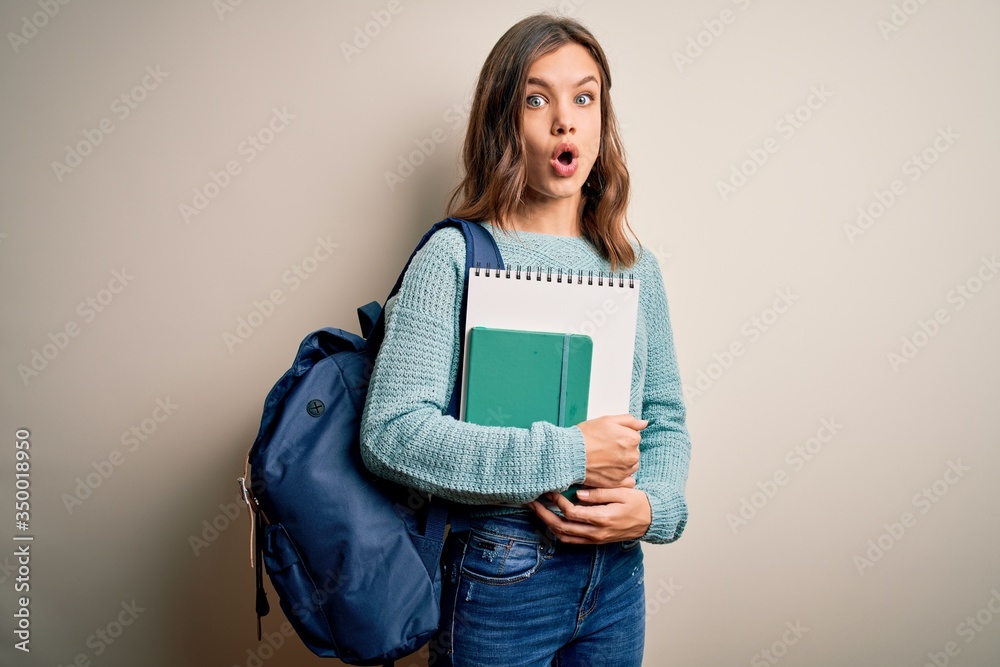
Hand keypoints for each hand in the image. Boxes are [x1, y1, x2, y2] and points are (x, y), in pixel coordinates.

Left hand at [529, 487, 651, 544]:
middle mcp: (596, 532)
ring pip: (564, 536)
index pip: (572, 512)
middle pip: (562, 527)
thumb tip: (579, 494)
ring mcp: (594, 539)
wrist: (650, 521)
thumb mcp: (622, 493)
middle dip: (543, 514)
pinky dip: (558, 532)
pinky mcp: (595, 541)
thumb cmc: (637, 503)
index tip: (550, 489)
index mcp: (602, 518)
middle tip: (531, 502)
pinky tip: (550, 521)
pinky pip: (571, 540)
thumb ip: (600, 493)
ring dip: (547, 524)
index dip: (557, 501)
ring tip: (536, 511)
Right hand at [576, 414, 646, 488]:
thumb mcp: (607, 420)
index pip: (634, 437)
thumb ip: (629, 421)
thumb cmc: (586, 435)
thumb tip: (644, 423)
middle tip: (605, 448)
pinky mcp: (617, 483)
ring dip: (623, 463)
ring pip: (631, 465)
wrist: (570, 454)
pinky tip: (611, 471)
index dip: (621, 436)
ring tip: (606, 459)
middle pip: (633, 451)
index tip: (609, 438)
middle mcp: (632, 456)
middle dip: (623, 449)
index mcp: (632, 439)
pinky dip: (622, 477)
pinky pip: (629, 481)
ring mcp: (625, 471)